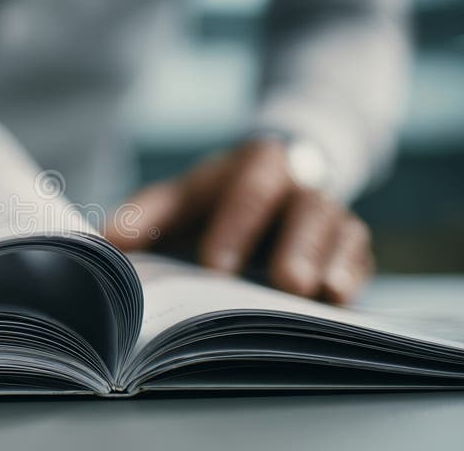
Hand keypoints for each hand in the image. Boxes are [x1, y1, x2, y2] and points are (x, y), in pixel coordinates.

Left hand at [106, 140, 373, 302]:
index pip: (247, 189)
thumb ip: (143, 217)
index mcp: (255, 165)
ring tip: (314, 294)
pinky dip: (350, 278)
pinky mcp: (350, 245)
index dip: (234, 226)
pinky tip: (339, 299)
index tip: (215, 265)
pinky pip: (358, 259)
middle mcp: (300, 185)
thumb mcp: (177, 199)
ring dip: (328, 263)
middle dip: (295, 246)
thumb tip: (104, 243)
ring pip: (340, 232)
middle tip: (286, 283)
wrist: (270, 185)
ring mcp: (330, 214)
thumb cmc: (211, 200)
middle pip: (304, 210)